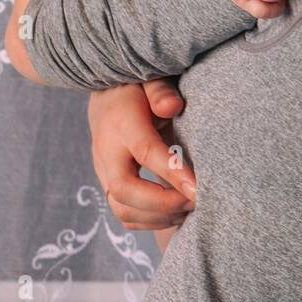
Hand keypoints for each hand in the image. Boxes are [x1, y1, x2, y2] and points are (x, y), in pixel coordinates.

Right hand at [88, 80, 195, 239]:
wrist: (107, 95)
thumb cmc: (137, 87)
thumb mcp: (149, 80)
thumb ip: (161, 91)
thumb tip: (173, 106)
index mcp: (121, 122)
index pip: (145, 151)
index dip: (172, 172)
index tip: (198, 188)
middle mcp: (106, 151)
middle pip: (125, 190)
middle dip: (163, 203)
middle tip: (196, 200)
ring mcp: (103, 171)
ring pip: (122, 208)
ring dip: (158, 216)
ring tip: (190, 207)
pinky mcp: (107, 185)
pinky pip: (124, 214)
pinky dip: (150, 221)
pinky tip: (176, 212)